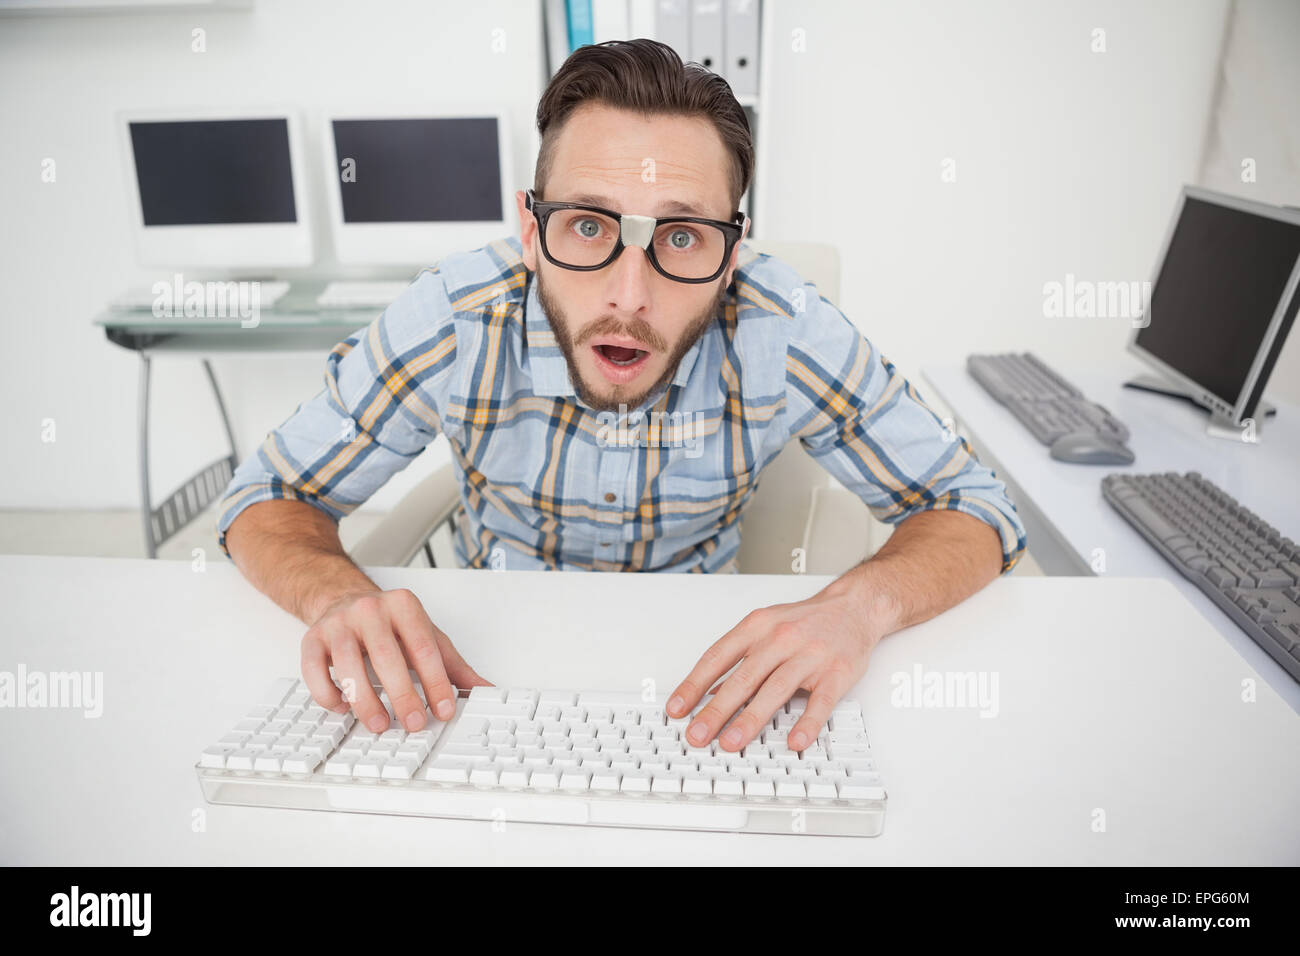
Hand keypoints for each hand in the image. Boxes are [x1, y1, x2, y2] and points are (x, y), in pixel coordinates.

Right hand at [300, 587, 490, 733]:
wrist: (344, 597)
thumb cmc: (390, 624)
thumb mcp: (427, 636)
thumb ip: (454, 666)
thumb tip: (486, 691)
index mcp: (404, 606)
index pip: (424, 648)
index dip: (436, 682)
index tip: (444, 710)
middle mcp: (370, 610)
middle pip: (387, 656)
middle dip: (403, 695)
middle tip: (413, 723)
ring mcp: (338, 623)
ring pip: (348, 665)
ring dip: (364, 700)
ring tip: (378, 723)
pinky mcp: (312, 638)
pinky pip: (313, 669)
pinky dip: (327, 693)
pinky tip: (342, 707)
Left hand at [666, 580, 884, 752]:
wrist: (854, 607)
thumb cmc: (804, 621)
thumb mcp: (766, 627)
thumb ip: (740, 657)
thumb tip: (710, 692)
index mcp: (757, 627)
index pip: (718, 657)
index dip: (694, 684)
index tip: (677, 708)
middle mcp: (781, 639)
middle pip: (743, 679)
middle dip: (715, 710)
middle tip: (697, 735)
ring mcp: (810, 656)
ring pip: (775, 690)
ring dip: (751, 719)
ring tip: (731, 742)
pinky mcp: (836, 673)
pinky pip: (820, 702)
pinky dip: (807, 723)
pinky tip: (794, 741)